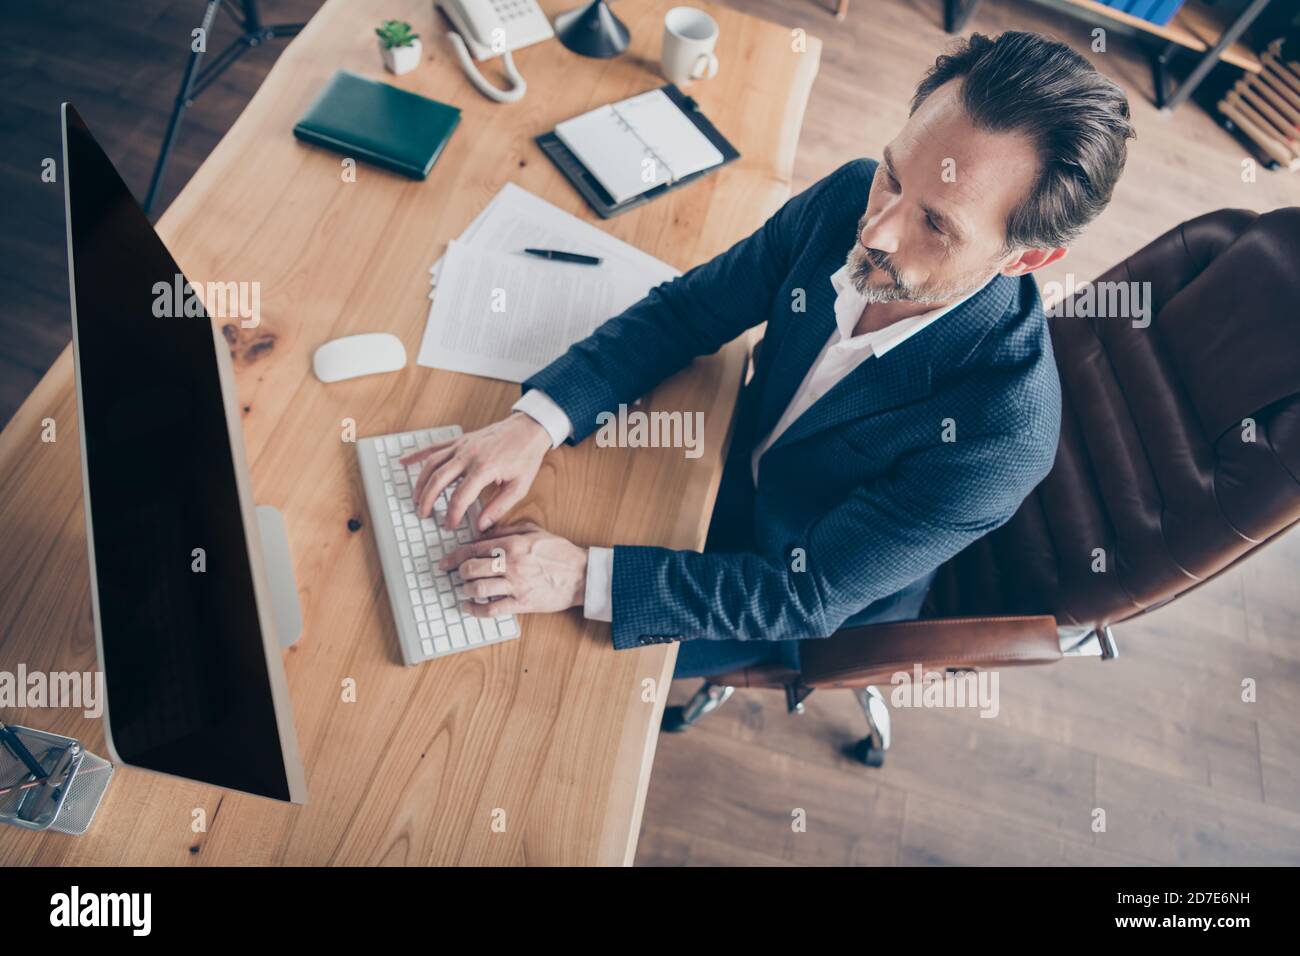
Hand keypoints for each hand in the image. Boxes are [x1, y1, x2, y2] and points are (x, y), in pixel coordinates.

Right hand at [399, 412, 551, 531]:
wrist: (528, 428)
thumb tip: (482, 526)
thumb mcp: (519, 487)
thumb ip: (499, 508)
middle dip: (427, 500)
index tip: (449, 525)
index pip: (460, 497)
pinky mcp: (459, 440)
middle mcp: (468, 455)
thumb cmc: (526, 457)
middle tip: (423, 515)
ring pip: (431, 464)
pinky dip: (416, 454)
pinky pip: (433, 446)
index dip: (452, 514)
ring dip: (420, 482)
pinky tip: (403, 462)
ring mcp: (461, 445)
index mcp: (484, 469)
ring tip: (415, 499)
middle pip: (438, 480)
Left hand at [438, 521, 586, 617]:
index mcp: (512, 544)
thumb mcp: (534, 530)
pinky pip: (492, 610)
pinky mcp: (522, 603)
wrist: (581, 575)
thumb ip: (508, 529)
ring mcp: (516, 585)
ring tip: (465, 590)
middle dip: (459, 573)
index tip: (445, 562)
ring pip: (478, 589)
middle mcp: (511, 564)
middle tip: (456, 576)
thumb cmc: (559, 552)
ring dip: (466, 590)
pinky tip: (471, 607)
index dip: (454, 556)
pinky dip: (476, 610)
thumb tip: (484, 533)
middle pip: (471, 569)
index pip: (474, 549)